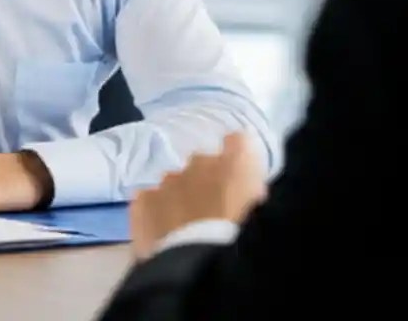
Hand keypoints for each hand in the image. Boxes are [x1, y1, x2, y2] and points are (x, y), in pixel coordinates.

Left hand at [129, 132, 266, 258]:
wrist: (202, 265)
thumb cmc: (244, 238)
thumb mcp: (263, 213)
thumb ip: (253, 194)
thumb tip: (247, 193)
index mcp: (235, 163)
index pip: (238, 143)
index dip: (236, 160)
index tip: (236, 180)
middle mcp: (200, 162)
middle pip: (202, 166)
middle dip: (205, 184)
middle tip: (210, 214)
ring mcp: (168, 181)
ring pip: (174, 184)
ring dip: (179, 200)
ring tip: (184, 230)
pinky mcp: (143, 201)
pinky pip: (148, 201)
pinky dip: (154, 213)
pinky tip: (161, 234)